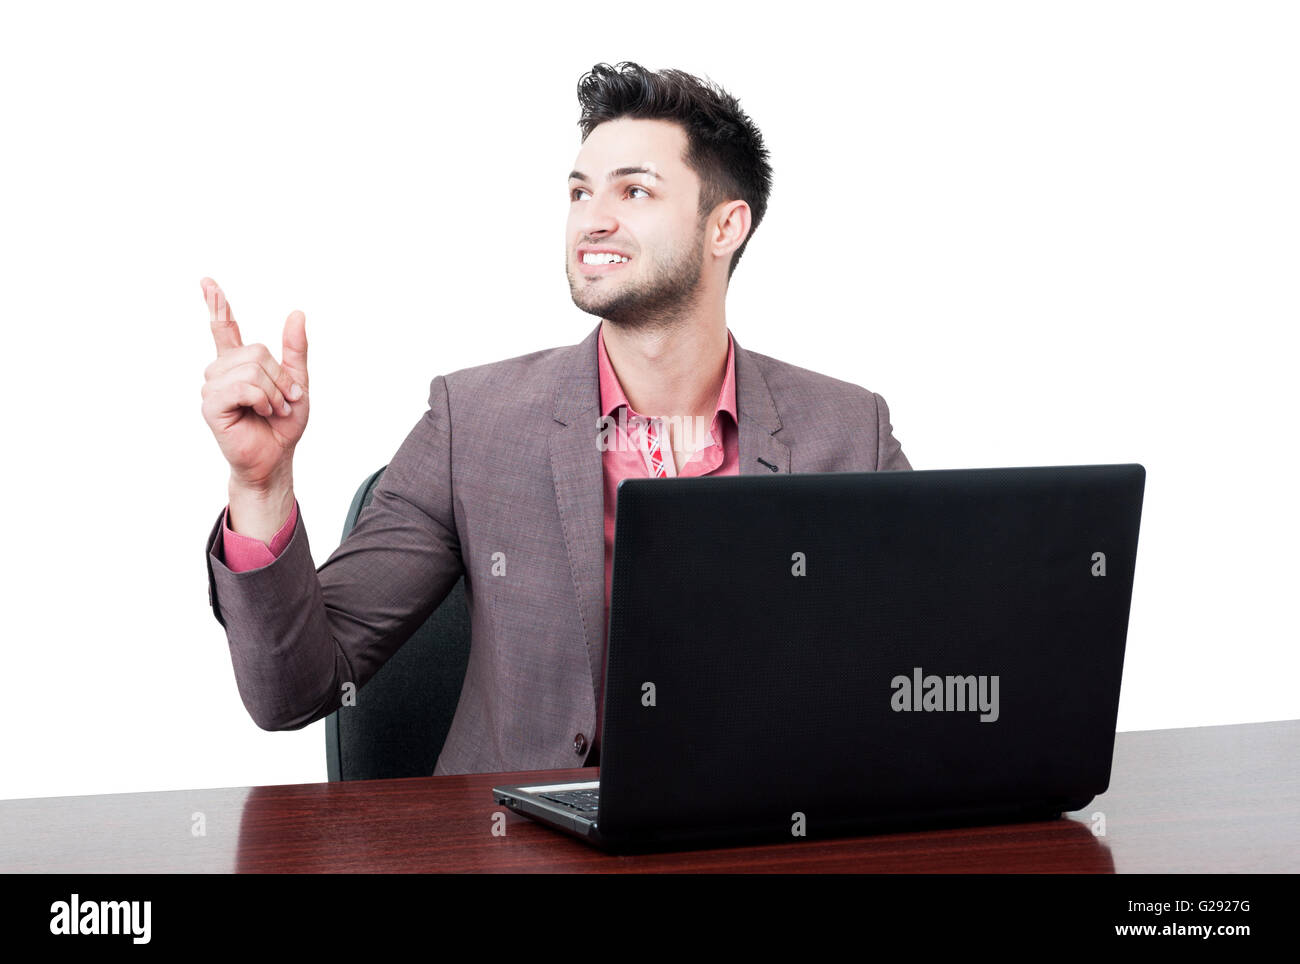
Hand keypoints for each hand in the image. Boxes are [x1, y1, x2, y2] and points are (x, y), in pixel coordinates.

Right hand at [199, 277, 308, 490]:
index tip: (207, 282)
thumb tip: (296, 313)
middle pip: (256, 351)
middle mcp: (220, 372)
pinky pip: (243, 387)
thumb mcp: (297, 382)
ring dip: (273, 392)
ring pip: (251, 369)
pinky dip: (262, 400)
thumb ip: (295, 349)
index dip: (217, 306)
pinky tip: (261, 413)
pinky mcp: (211, 405)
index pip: (224, 329)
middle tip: (283, 401)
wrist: (276, 457)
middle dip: (280, 378)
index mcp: (238, 364)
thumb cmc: (283, 424)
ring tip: (271, 410)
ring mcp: (212, 388)